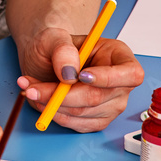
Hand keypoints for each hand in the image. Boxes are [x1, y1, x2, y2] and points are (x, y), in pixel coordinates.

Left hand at [17, 26, 143, 131]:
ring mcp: (111, 105)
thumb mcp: (54, 37)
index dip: (108, 78)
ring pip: (82, 113)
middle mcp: (121, 85)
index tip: (82, 75)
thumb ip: (62, 49)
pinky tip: (41, 99)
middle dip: (61, 94)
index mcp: (120, 57)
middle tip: (33, 87)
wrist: (45, 60)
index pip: (130, 74)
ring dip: (51, 104)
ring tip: (30, 87)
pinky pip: (75, 124)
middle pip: (98, 97)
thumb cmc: (56, 46)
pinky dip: (52, 114)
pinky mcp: (96, 121)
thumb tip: (69, 73)